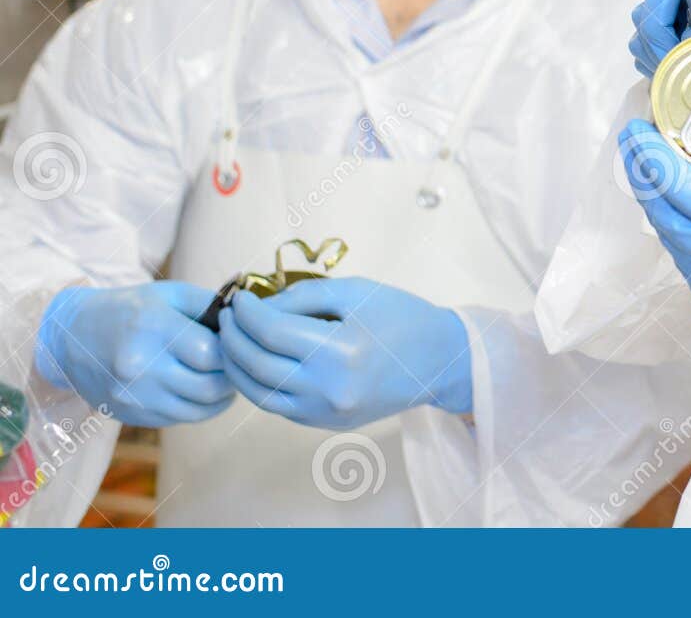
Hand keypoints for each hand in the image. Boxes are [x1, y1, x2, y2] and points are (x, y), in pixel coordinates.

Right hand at [34, 282, 235, 426]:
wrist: (72, 337)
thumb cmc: (130, 310)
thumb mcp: (169, 294)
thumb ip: (211, 305)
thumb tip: (248, 321)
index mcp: (153, 330)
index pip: (212, 353)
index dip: (233, 349)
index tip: (238, 342)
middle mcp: (141, 367)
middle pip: (210, 386)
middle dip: (232, 375)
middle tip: (239, 364)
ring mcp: (135, 396)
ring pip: (199, 409)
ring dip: (221, 396)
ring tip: (225, 379)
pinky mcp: (133, 415)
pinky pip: (181, 418)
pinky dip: (200, 407)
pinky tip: (202, 390)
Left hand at [216, 278, 471, 428]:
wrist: (439, 361)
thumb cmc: (402, 317)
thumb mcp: (356, 291)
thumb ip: (303, 295)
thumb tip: (259, 306)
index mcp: (340, 350)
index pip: (271, 331)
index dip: (246, 313)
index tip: (239, 298)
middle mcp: (329, 388)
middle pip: (257, 364)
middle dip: (233, 337)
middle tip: (227, 317)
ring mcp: (325, 412)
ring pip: (258, 393)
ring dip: (236, 365)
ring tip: (231, 340)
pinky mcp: (324, 423)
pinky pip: (277, 406)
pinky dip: (257, 384)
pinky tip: (254, 362)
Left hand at [619, 79, 690, 357]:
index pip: (682, 188)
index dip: (652, 155)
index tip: (637, 128)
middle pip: (662, 213)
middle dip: (642, 173)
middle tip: (635, 139)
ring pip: (669, 240)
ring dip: (656, 204)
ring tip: (652, 170)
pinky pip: (685, 265)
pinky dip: (677, 234)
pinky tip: (681, 215)